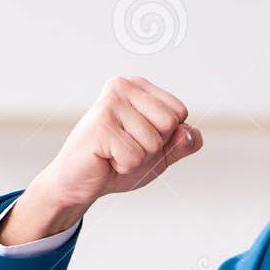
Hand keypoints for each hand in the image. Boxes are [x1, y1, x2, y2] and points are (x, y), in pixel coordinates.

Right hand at [0, 76, 203, 243]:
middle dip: (152, 148)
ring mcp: (110, 103)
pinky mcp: (101, 125)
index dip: (165, 137)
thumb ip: (181, 144)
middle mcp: (123, 86)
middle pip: (169, 124)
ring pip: (153, 142)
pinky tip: (105, 159)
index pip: (179, 112)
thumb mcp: (159, 154)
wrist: (79, 183)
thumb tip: (191, 134)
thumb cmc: (117, 162)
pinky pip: (135, 156)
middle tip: (124, 148)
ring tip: (113, 153)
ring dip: (136, 159)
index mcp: (139, 87)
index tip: (138, 139)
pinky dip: (123, 166)